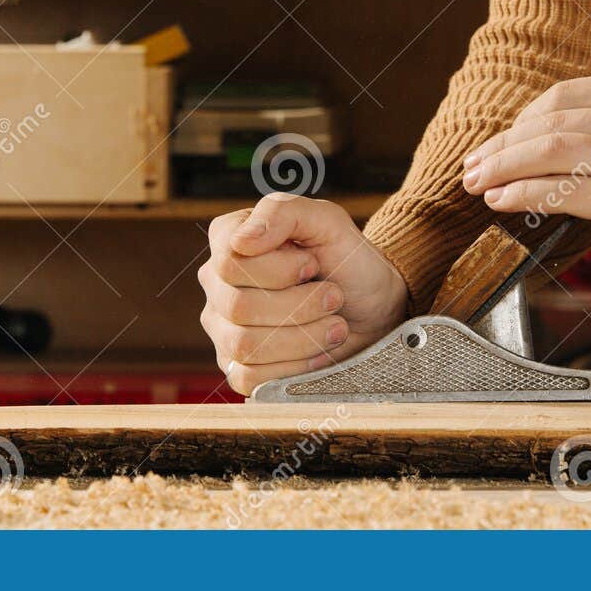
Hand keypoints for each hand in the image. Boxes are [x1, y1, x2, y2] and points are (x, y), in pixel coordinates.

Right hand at [199, 194, 408, 394]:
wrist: (372, 305)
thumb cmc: (346, 260)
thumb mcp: (327, 221)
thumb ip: (283, 213)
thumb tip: (241, 240)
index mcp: (229, 240)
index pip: (230, 262)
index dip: (279, 269)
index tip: (313, 264)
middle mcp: (218, 284)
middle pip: (239, 306)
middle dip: (300, 305)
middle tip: (334, 296)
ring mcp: (223, 328)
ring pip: (244, 345)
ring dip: (304, 337)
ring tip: (335, 324)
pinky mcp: (237, 366)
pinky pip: (248, 378)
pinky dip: (294, 366)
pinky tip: (318, 351)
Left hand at [460, 75, 590, 283]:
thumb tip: (546, 148)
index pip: (564, 96)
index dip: (519, 119)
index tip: (494, 143)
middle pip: (552, 120)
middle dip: (502, 144)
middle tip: (470, 165)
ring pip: (555, 150)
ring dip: (504, 166)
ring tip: (474, 182)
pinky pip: (571, 191)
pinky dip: (526, 193)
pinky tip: (502, 201)